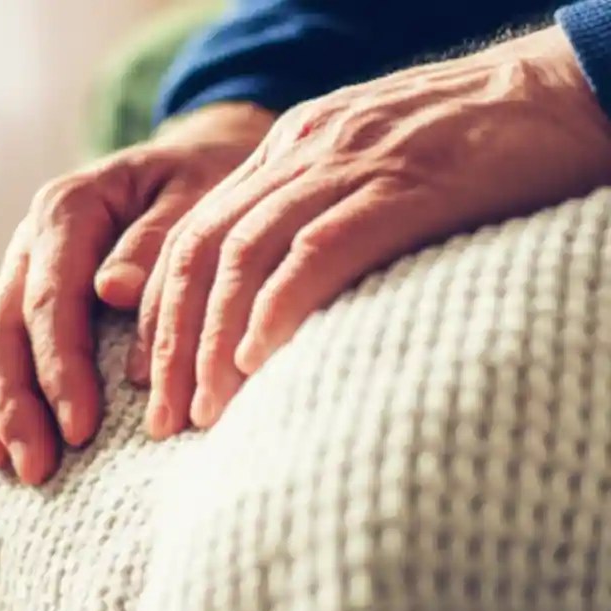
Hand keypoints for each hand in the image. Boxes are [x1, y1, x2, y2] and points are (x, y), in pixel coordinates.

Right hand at [0, 103, 273, 482]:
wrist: (198, 162)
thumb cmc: (206, 180)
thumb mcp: (200, 194)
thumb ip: (157, 242)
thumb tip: (112, 290)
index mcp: (67, 208)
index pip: (50, 299)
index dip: (60, 368)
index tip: (82, 429)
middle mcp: (30, 240)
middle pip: (2, 328)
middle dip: (16, 403)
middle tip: (39, 468)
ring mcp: (20, 271)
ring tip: (18, 470)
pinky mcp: (22, 301)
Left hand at [138, 26, 610, 438]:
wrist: (564, 87)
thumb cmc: (476, 144)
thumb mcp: (370, 168)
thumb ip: (319, 213)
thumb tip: (276, 301)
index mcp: (288, 148)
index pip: (194, 234)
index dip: (160, 310)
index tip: (151, 378)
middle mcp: (301, 151)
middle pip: (203, 252)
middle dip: (172, 341)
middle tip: (164, 418)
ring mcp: (349, 164)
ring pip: (246, 255)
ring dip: (213, 339)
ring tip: (203, 410)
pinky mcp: (403, 187)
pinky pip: (320, 249)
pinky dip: (278, 307)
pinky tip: (256, 360)